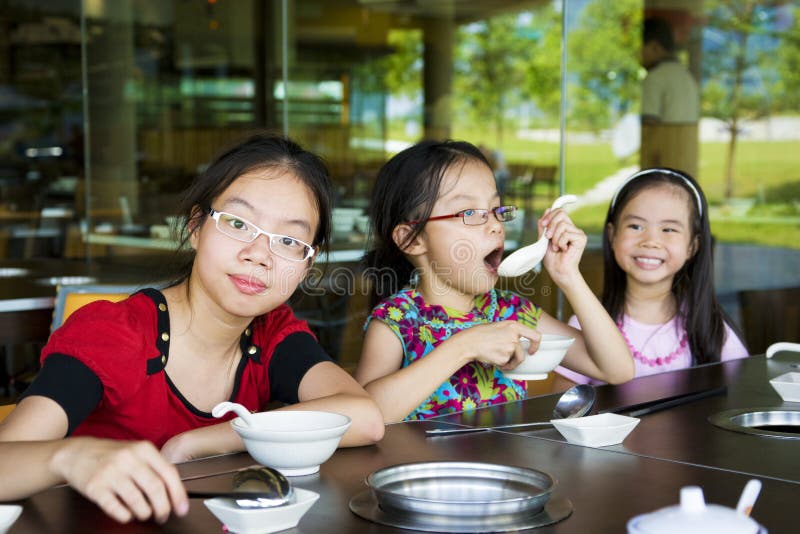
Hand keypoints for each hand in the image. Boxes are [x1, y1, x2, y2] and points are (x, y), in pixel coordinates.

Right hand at [52, 437, 188, 523]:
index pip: (168, 473)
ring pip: (137, 501)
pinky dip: (125, 516)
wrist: (76, 453)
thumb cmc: (110, 455)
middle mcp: (128, 458)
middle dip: (163, 508)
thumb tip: (175, 492)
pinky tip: (127, 513)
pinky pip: (116, 509)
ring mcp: (110, 472)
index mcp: (143, 449)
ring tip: (144, 513)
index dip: (178, 494)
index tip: (182, 509)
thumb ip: (155, 467)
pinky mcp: (95, 487)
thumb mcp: (136, 452)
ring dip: (145, 513)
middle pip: (155, 489)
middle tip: (163, 516)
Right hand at [449, 321, 540, 370]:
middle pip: (522, 354)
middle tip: (510, 363)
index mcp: (514, 326)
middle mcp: (514, 337)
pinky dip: (499, 364)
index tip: (531, 351)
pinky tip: (490, 357)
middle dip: (516, 361)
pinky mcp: (503, 358)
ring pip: (513, 361)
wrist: (469, 342)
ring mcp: (509, 348)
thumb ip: (511, 332)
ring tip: (495, 357)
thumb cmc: (481, 333)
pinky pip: (505, 364)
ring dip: (506, 363)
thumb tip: (519, 343)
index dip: (536, 345)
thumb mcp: (499, 326)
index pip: (536, 336)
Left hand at [539, 208, 586, 284]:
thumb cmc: (551, 258)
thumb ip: (544, 225)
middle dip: (550, 225)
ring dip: (555, 238)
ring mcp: (578, 232)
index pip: (559, 211)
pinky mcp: (581, 238)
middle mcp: (572, 228)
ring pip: (562, 225)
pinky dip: (560, 242)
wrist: (558, 270)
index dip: (550, 214)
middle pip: (561, 213)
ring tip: (556, 247)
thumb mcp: (543, 238)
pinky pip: (566, 234)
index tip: (543, 224)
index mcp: (564, 227)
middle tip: (548, 237)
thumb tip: (548, 210)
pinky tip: (563, 250)